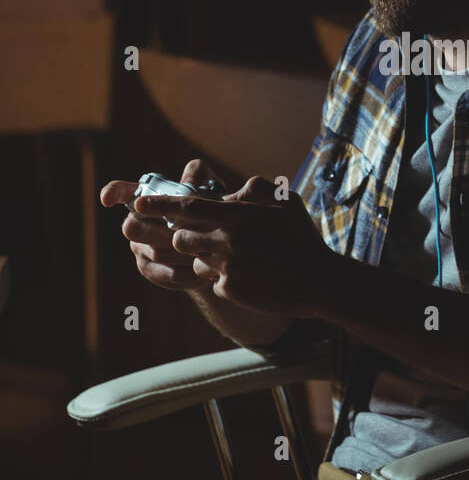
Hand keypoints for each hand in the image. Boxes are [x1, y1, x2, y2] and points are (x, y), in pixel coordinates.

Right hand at [100, 159, 226, 292]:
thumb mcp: (214, 193)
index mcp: (150, 199)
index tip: (106, 199)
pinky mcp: (150, 270)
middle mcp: (139, 222)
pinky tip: (203, 272)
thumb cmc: (217, 212)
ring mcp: (141, 248)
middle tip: (183, 232)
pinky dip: (183, 273)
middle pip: (133, 227)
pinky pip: (162, 274)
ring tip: (204, 254)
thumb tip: (192, 178)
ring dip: (178, 253)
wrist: (224, 250)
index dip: (114, 193)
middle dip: (158, 231)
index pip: (124, 192)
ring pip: (152, 252)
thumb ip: (202, 180)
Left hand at [134, 175, 332, 317]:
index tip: (137, 203)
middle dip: (181, 237)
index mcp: (238, 215)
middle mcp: (227, 240)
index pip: (187, 207)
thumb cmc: (303, 239)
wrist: (318, 281)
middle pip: (181, 237)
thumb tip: (234, 189)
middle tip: (193, 237)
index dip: (158, 205)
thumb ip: (257, 189)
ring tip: (235, 258)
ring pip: (196, 260)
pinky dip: (227, 278)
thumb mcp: (286, 202)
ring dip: (207, 258)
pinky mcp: (230, 290)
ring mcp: (227, 267)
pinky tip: (251, 277)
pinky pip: (214, 281)